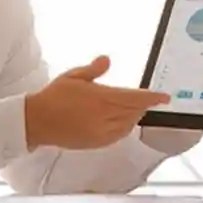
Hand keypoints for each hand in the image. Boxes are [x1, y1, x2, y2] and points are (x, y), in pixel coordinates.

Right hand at [23, 56, 169, 149]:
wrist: (37, 121)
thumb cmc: (54, 96)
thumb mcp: (73, 76)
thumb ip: (94, 70)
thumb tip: (108, 59)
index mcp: (101, 98)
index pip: (134, 98)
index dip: (152, 97)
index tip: (165, 97)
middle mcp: (104, 116)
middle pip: (134, 111)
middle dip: (144, 105)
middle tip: (150, 99)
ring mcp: (101, 131)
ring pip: (128, 124)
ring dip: (135, 116)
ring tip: (136, 109)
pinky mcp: (96, 142)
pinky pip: (118, 136)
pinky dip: (125, 128)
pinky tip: (123, 122)